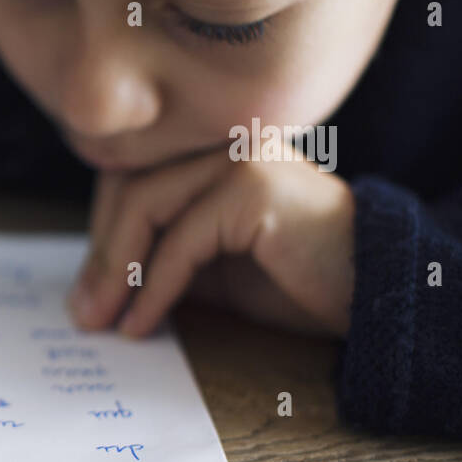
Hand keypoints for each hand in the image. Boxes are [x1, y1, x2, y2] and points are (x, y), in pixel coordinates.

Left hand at [68, 149, 355, 337]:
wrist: (378, 293)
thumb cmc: (295, 280)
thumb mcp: (208, 269)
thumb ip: (155, 260)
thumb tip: (87, 292)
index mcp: (209, 148)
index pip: (129, 176)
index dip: (101, 235)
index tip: (86, 294)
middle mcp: (225, 138)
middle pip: (128, 184)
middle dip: (99, 255)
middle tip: (83, 315)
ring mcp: (242, 155)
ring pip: (145, 205)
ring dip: (115, 272)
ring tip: (102, 322)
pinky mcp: (256, 185)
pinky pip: (181, 238)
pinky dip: (152, 286)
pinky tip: (141, 323)